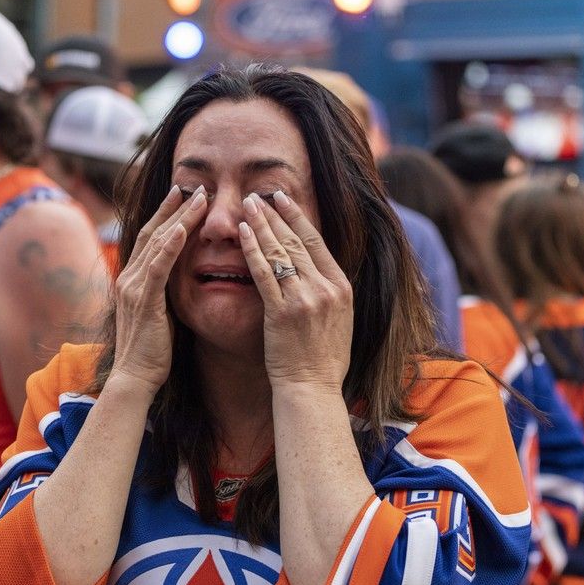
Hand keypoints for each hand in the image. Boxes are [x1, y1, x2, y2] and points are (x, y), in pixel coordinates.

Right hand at [110, 184, 208, 393]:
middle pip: (152, 232)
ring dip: (179, 217)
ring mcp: (133, 287)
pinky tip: (183, 228)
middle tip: (194, 185)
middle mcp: (128, 278)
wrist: (135, 378)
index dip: (166, 215)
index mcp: (132, 280)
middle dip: (173, 207)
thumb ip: (164, 293)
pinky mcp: (144, 300)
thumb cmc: (151, 352)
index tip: (184, 195)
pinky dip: (171, 244)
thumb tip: (180, 280)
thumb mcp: (159, 315)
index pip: (150, 238)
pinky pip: (158, 266)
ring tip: (199, 196)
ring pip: (157, 243)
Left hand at [238, 191, 352, 390]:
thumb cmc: (322, 362)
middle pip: (297, 242)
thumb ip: (330, 295)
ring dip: (262, 225)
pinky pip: (263, 273)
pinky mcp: (281, 312)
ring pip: (280, 252)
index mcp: (341, 288)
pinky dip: (252, 249)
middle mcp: (325, 289)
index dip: (298, 218)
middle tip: (260, 195)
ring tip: (248, 205)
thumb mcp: (340, 322)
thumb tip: (319, 274)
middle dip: (276, 215)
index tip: (284, 200)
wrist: (312, 390)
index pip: (317, 243)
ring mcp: (304, 299)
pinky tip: (242, 232)